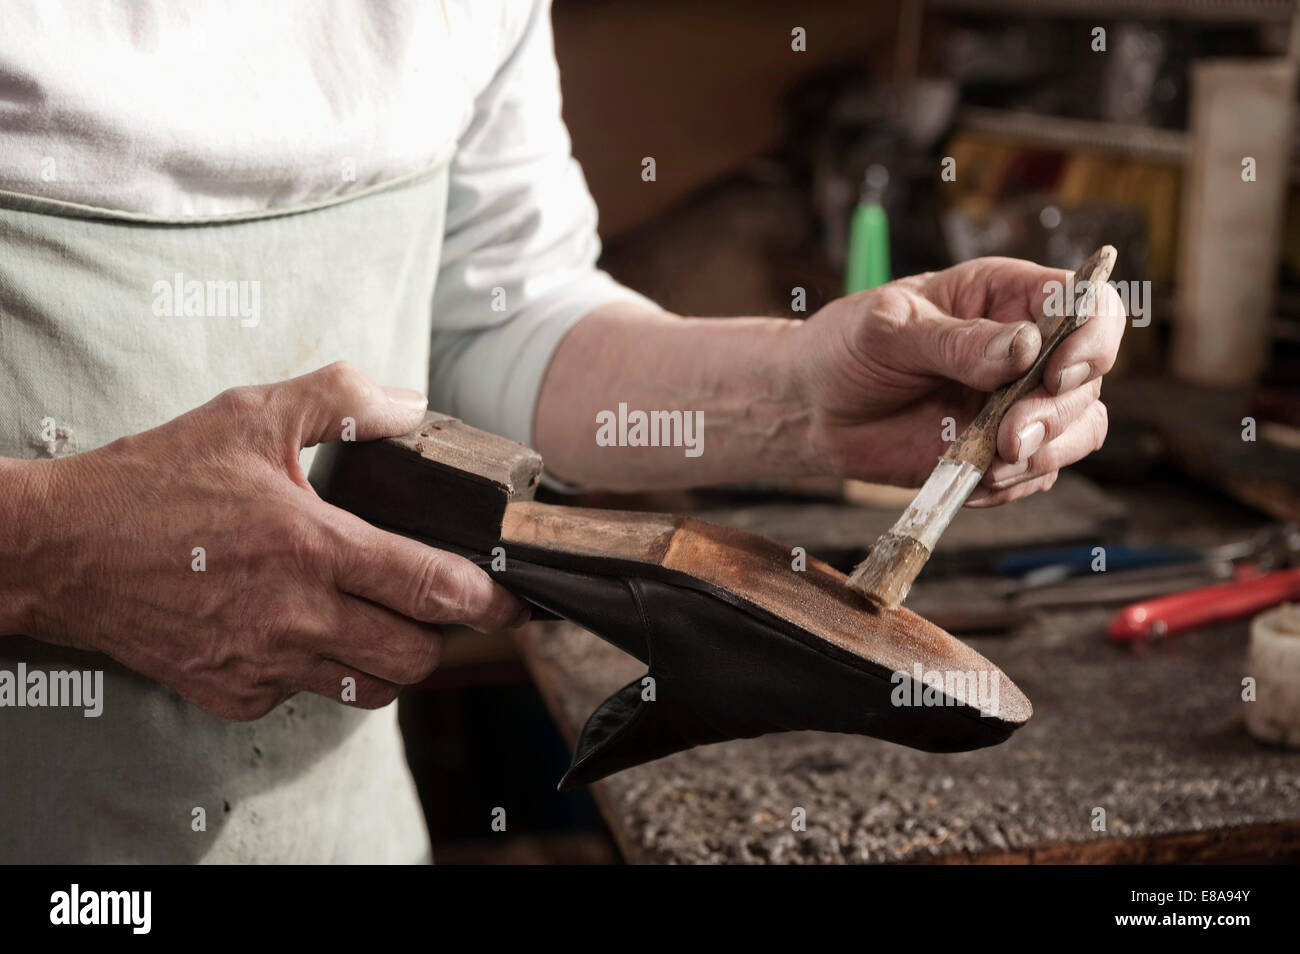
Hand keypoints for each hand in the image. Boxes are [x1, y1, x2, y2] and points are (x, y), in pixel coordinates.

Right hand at [3, 361, 527, 719]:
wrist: (63, 549)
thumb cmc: (155, 479)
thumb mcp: (249, 414)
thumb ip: (341, 400)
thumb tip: (413, 403)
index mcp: (312, 546)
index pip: (431, 588)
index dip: (488, 599)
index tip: (513, 600)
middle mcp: (296, 616)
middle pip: (415, 657)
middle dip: (442, 634)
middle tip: (436, 604)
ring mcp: (264, 663)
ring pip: (369, 690)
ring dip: (390, 660)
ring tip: (380, 618)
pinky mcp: (233, 692)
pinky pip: (306, 697)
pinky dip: (322, 672)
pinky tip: (305, 630)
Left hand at [796, 256, 1125, 503]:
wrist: (812, 409)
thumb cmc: (846, 349)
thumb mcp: (889, 330)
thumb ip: (955, 341)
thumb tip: (1023, 348)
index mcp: (1005, 296)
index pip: (1086, 304)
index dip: (1092, 336)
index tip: (1059, 372)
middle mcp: (1025, 348)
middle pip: (1088, 377)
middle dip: (1057, 412)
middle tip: (1010, 437)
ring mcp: (1017, 401)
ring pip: (1078, 428)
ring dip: (1046, 453)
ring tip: (991, 465)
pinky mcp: (1000, 449)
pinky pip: (1039, 472)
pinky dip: (1015, 484)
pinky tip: (974, 482)